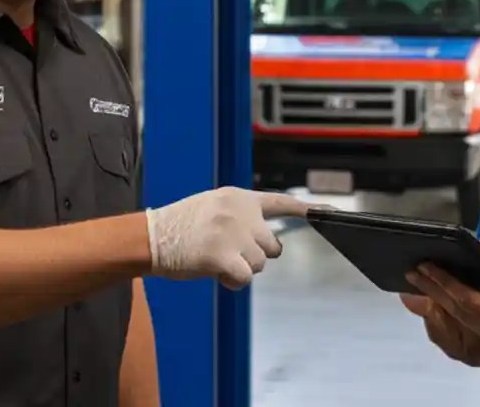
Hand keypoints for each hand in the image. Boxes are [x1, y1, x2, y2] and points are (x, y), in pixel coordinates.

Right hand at [145, 187, 308, 289]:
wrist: (151, 236)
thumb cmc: (179, 227)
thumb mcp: (213, 207)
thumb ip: (240, 216)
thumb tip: (264, 240)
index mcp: (239, 197)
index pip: (280, 202)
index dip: (306, 210)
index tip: (328, 212)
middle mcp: (241, 212)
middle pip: (272, 246)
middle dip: (256, 255)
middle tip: (229, 253)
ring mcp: (234, 233)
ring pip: (259, 264)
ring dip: (241, 268)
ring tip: (214, 258)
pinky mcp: (224, 256)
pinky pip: (245, 278)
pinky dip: (232, 281)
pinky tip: (214, 272)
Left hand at [406, 237, 479, 365]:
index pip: (468, 300)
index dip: (445, 283)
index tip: (427, 267)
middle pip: (457, 310)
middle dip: (433, 289)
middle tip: (411, 271)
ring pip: (459, 319)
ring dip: (438, 300)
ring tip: (418, 283)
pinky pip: (467, 324)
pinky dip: (451, 309)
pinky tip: (441, 298)